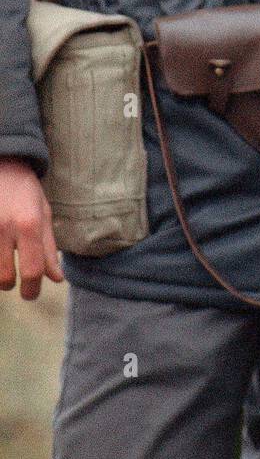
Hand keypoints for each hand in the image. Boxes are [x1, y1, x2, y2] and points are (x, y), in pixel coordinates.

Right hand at [0, 158, 63, 298]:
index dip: (32, 289)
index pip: (31, 270)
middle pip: (5, 277)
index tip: (31, 294)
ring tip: (5, 268)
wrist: (2, 165)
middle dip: (12, 285)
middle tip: (17, 282)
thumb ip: (49, 248)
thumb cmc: (25, 190)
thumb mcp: (44, 214)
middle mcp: (5, 228)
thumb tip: (56, 279)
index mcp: (28, 225)